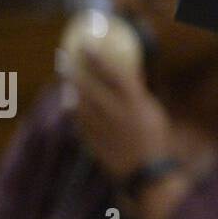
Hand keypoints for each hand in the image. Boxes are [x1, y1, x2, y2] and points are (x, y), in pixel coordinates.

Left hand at [72, 51, 173, 182]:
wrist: (146, 173)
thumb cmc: (155, 138)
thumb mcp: (152, 111)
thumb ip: (138, 92)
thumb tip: (128, 72)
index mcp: (134, 103)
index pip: (113, 74)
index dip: (98, 58)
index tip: (86, 45)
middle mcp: (116, 113)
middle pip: (89, 87)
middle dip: (74, 71)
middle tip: (62, 58)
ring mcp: (102, 128)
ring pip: (80, 104)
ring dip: (71, 89)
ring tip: (66, 78)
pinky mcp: (92, 142)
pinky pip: (79, 122)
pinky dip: (74, 111)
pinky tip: (71, 104)